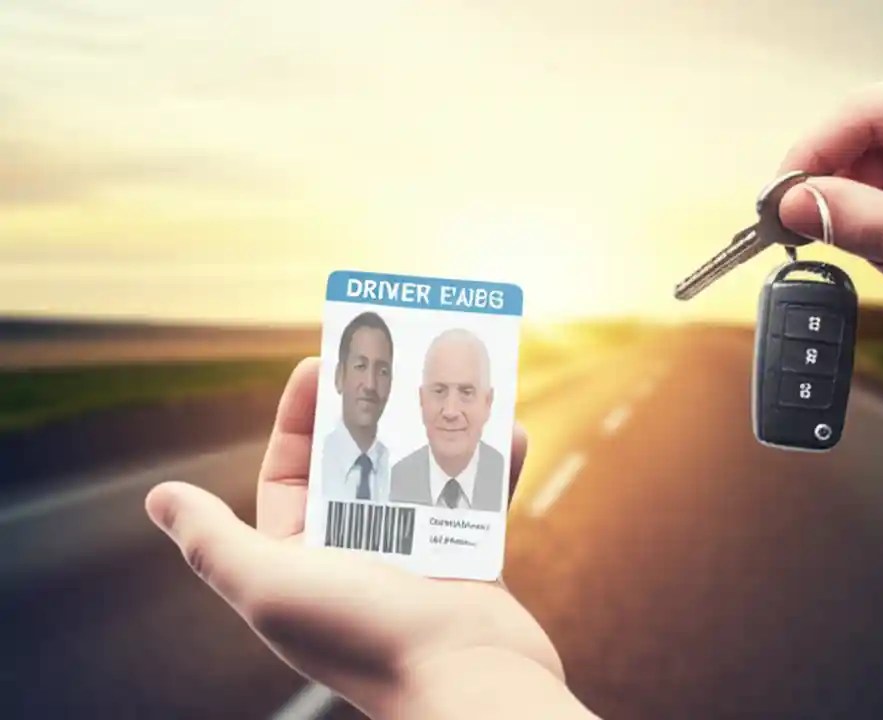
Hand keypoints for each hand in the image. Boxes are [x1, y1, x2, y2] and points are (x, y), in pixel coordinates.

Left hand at [145, 358, 589, 718]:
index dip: (300, 416)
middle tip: (396, 357)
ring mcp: (417, 556)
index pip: (290, 472)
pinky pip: (479, 499)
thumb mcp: (270, 585)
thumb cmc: (365, 637)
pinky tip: (508, 429)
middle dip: (376, 409)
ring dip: (440, 426)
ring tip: (456, 383)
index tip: (322, 365)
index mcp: (302, 558)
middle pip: (361, 461)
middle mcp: (357, 554)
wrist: (464, 682)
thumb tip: (160, 498)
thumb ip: (213, 541)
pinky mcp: (472, 559)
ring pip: (424, 472)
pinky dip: (493, 464)